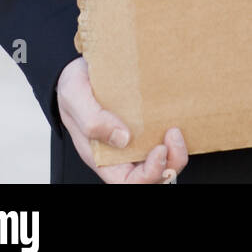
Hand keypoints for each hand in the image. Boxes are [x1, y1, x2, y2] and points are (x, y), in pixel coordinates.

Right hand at [56, 56, 188, 183]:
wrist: (80, 69)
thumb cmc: (74, 87)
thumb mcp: (74, 97)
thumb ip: (92, 119)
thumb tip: (123, 138)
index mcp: (103, 157)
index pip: (129, 182)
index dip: (150, 173)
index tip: (159, 148)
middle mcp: (122, 154)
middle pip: (152, 176)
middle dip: (171, 163)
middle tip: (173, 133)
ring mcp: (136, 140)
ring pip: (163, 162)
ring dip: (176, 152)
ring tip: (176, 129)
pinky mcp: (146, 125)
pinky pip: (164, 139)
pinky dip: (175, 134)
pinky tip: (176, 116)